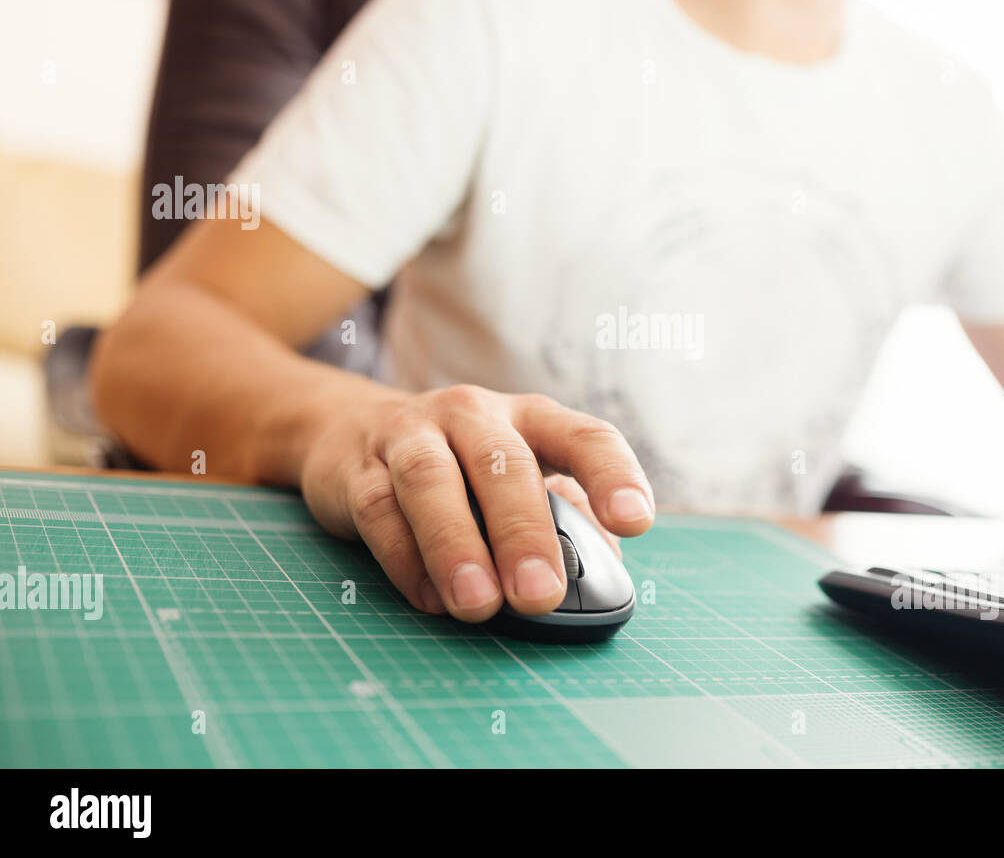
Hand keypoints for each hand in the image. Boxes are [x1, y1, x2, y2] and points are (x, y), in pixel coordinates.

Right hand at [298, 385, 654, 620]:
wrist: (351, 432)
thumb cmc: (462, 468)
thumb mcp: (519, 479)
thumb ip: (563, 520)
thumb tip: (604, 573)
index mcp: (531, 419)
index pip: (585, 436)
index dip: (613, 475)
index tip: (636, 521)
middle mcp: (474, 415)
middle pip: (504, 465)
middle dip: (524, 533)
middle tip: (540, 595)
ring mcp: (411, 435)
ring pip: (432, 482)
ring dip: (456, 546)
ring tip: (478, 604)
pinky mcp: (358, 468)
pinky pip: (379, 510)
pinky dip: (404, 558)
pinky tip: (429, 597)